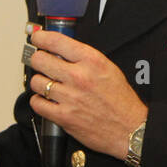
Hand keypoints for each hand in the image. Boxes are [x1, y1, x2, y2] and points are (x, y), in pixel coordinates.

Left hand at [26, 29, 147, 159]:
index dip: (40, 37)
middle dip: (38, 59)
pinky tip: (47, 100)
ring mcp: (70, 97)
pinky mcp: (63, 116)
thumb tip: (61, 50)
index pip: (56, 41)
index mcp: (92, 61)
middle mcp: (79, 77)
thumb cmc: (121, 101)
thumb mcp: (108, 68)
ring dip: (39, 82)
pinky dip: (39, 101)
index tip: (37, 38)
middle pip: (40, 60)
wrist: (130, 129)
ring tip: (48, 84)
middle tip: (41, 62)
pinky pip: (37, 103)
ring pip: (36, 81)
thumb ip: (84, 58)